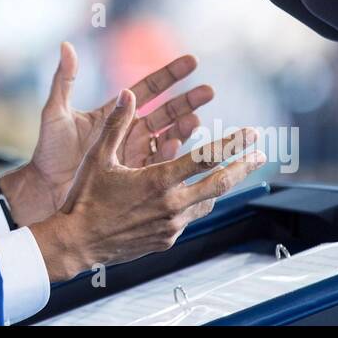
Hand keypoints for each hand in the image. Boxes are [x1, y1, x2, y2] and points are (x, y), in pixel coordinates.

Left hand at [0, 42, 214, 225]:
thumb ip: (64, 80)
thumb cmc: (48, 152)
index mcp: (112, 113)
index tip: (193, 62)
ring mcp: (133, 155)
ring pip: (167, 138)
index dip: (170, 75)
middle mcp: (127, 131)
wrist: (44, 190)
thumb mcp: (55, 113)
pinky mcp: (135, 177)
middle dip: (188, 101)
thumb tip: (66, 45)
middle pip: (165, 112)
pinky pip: (159, 165)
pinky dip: (171, 157)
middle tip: (209, 92)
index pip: (148, 88)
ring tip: (197, 120)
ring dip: (183, 129)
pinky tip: (179, 149)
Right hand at [29, 92, 265, 281]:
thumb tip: (128, 93)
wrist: (77, 244)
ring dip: (223, 185)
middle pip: (221, 183)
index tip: (251, 133)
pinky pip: (190, 218)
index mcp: (158, 181)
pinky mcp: (167, 240)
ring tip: (235, 173)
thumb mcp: (98, 157)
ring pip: (209, 202)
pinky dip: (198, 203)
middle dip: (244, 166)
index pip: (206, 159)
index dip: (232, 144)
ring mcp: (172, 226)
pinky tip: (196, 195)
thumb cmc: (84, 198)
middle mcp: (171, 205)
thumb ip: (117, 123)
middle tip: (261, 153)